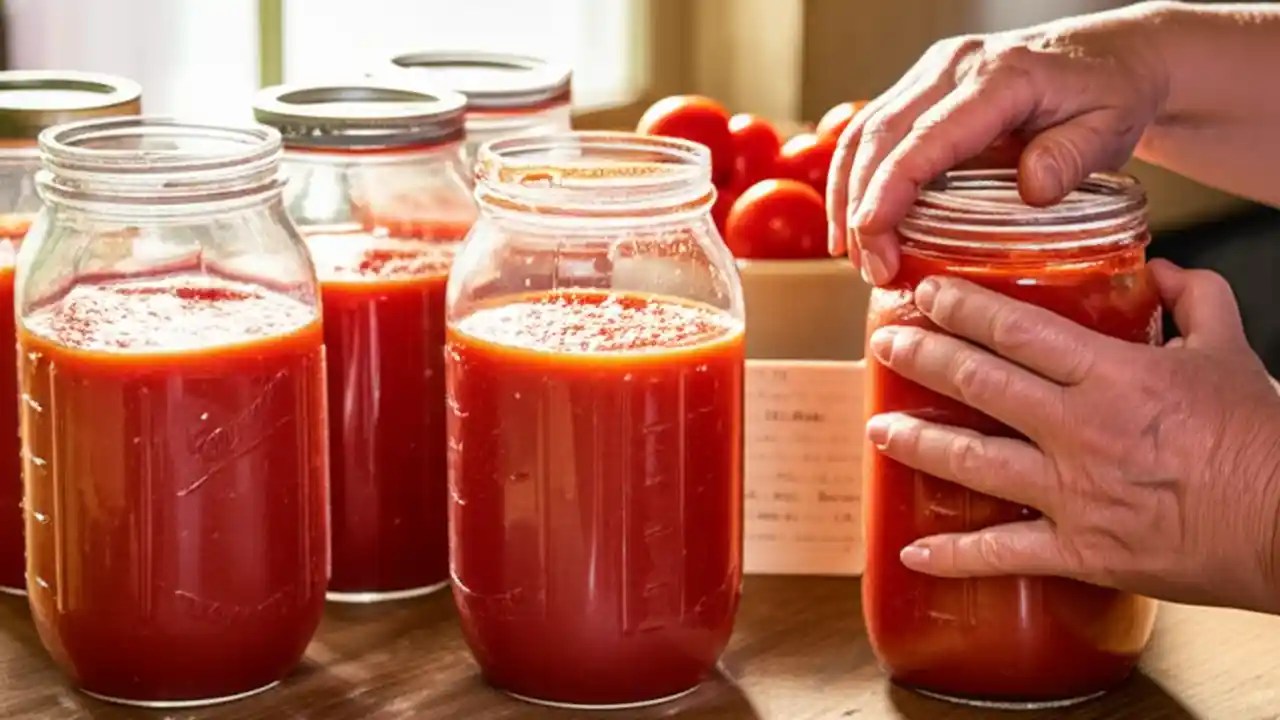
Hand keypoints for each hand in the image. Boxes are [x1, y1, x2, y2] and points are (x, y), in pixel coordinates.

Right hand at [826, 3, 1169, 283]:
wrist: (1114, 54)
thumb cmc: (1113, 93)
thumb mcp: (1110, 126)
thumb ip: (1072, 156)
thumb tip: (1031, 189)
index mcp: (1001, 76)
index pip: (926, 137)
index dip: (890, 190)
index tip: (873, 239)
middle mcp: (955, 67)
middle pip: (880, 135)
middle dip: (860, 206)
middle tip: (871, 268)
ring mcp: (933, 73)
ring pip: (864, 131)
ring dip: (847, 194)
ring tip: (851, 253)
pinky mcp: (923, 87)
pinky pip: (872, 129)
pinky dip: (855, 178)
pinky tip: (853, 221)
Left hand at [864, 259, 1279, 613]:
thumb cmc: (1264, 442)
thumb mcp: (1231, 351)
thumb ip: (1194, 300)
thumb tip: (1160, 268)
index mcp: (1114, 375)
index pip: (1017, 330)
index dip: (961, 309)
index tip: (924, 294)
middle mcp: (1082, 429)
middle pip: (980, 384)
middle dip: (922, 359)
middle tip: (884, 344)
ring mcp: (1076, 492)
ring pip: (974, 462)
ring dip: (918, 442)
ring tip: (877, 429)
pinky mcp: (1082, 550)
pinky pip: (1005, 553)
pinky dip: (955, 555)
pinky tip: (913, 550)